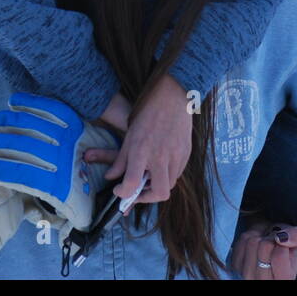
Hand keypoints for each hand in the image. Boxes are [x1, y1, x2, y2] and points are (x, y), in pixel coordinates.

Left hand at [83, 74, 191, 211]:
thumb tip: (110, 177)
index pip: (132, 183)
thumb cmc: (147, 114)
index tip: (120, 190)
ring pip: (170, 184)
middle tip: (138, 192)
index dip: (123, 192)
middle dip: (147, 198)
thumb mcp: (129, 136)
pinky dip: (168, 175)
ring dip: (158, 186)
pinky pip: (178, 173)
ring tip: (149, 177)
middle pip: (159, 193)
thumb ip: (120, 160)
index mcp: (142, 151)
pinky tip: (160, 166)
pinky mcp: (186, 153)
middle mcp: (160, 156)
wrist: (172, 97)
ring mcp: (176, 155)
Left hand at [230, 218, 296, 279]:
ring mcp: (246, 276)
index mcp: (283, 280)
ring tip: (265, 242)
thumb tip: (281, 237)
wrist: (270, 249)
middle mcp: (262, 282)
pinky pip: (242, 240)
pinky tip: (256, 244)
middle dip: (271, 237)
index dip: (282, 242)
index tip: (283, 244)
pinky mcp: (234, 266)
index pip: (279, 255)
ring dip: (260, 235)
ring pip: (252, 241)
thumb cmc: (286, 248)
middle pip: (264, 245)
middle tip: (274, 241)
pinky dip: (249, 236)